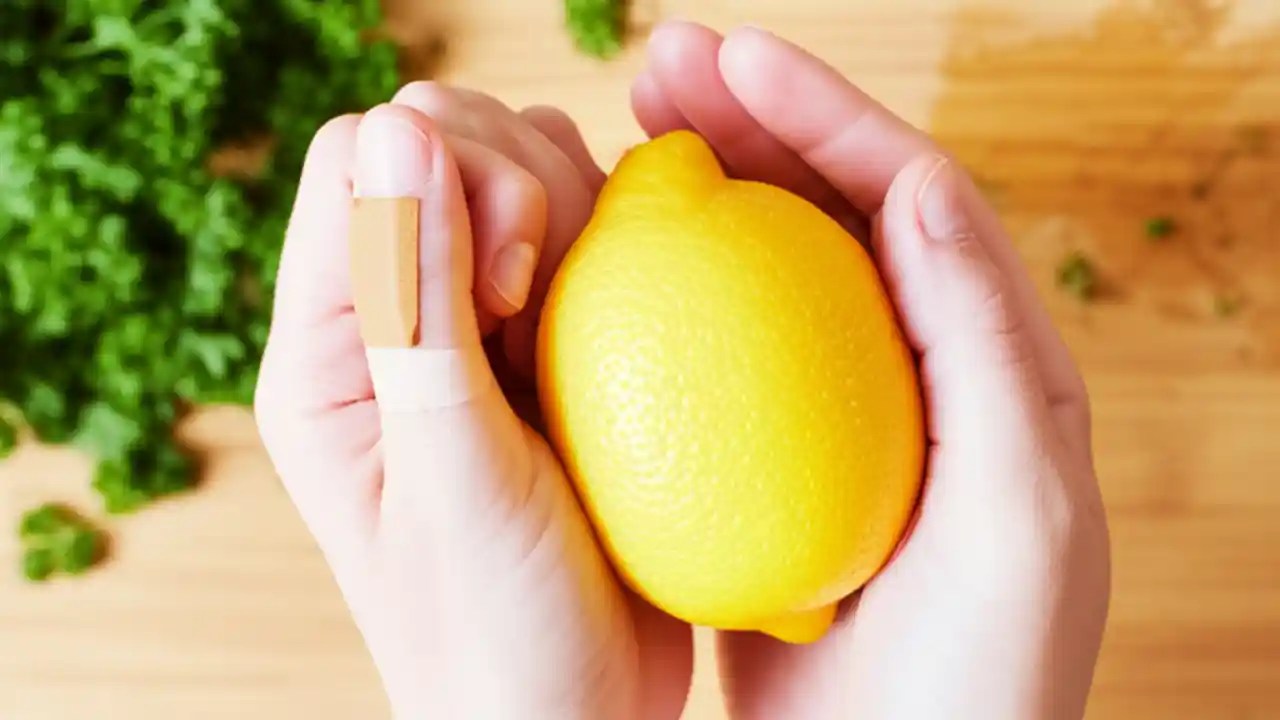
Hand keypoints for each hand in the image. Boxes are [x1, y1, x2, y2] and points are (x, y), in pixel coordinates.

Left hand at [255, 86, 691, 718]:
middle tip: (538, 312)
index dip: (444, 177)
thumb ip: (419, 303)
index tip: (508, 289)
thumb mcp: (453, 473)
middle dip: (518, 190)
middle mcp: (396, 324)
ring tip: (590, 332)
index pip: (359, 160)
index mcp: (330, 354)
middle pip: (446, 144)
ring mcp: (480, 331)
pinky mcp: (556, 346)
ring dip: (580, 219)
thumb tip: (401, 130)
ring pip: (529, 173)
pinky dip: (625, 249)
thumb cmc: (496, 637)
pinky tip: (631, 328)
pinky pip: (592, 235)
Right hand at [634, 22, 1110, 718]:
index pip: (914, 201)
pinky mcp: (767, 466)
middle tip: (660, 65)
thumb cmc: (978, 680)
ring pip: (768, 272)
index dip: (827, 113)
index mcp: (994, 368)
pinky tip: (606, 268)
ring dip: (705, 191)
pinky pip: (715, 357)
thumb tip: (916, 184)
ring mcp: (834, 416)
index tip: (729, 59)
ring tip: (625, 133)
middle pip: (834, 213)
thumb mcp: (1020, 515)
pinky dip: (665, 297)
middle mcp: (915, 375)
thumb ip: (982, 349)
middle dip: (755, 121)